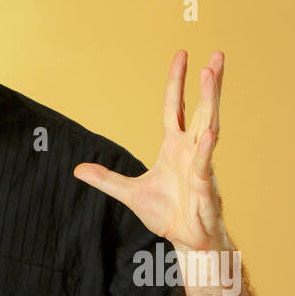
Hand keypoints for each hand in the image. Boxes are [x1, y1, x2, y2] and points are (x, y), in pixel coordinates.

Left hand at [72, 50, 227, 252]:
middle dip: (209, 83)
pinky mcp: (205, 186)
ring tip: (212, 75)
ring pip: (209, 126)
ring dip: (210, 101)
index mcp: (174, 146)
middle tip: (216, 55)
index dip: (178, 82)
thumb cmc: (168, 214)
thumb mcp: (129, 193)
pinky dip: (206, 148)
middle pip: (202, 108)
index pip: (176, 106)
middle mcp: (191, 149)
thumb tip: (77, 170)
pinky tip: (208, 132)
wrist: (187, 241)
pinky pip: (205, 163)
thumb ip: (106, 180)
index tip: (183, 55)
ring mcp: (200, 164)